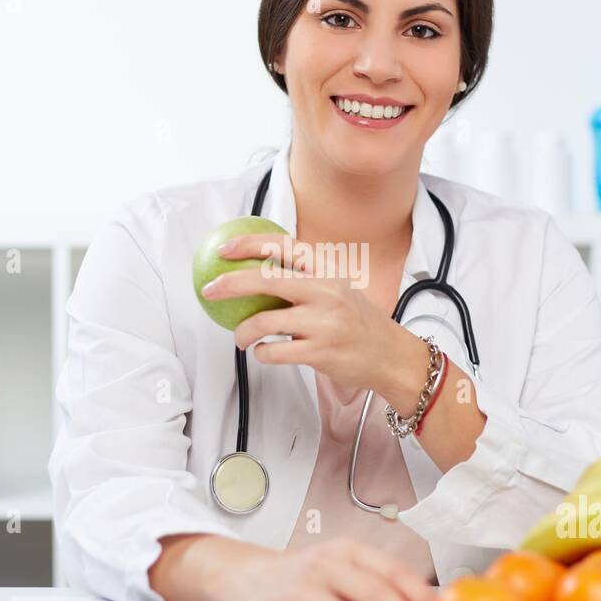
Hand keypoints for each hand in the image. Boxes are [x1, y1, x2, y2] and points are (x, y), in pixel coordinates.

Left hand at [200, 231, 412, 393]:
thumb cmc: (359, 323)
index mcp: (327, 272)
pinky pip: (273, 352)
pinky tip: (263, 352)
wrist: (391, 356)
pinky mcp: (320, 352)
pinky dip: (261, 354)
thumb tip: (257, 273)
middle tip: (209, 290)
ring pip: (263, 322)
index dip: (250, 243)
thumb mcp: (338, 289)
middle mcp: (325, 292)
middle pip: (266, 279)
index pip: (283, 246)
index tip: (224, 248)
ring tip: (240, 338)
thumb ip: (305, 280)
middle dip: (230, 283)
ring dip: (242, 332)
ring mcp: (323, 323)